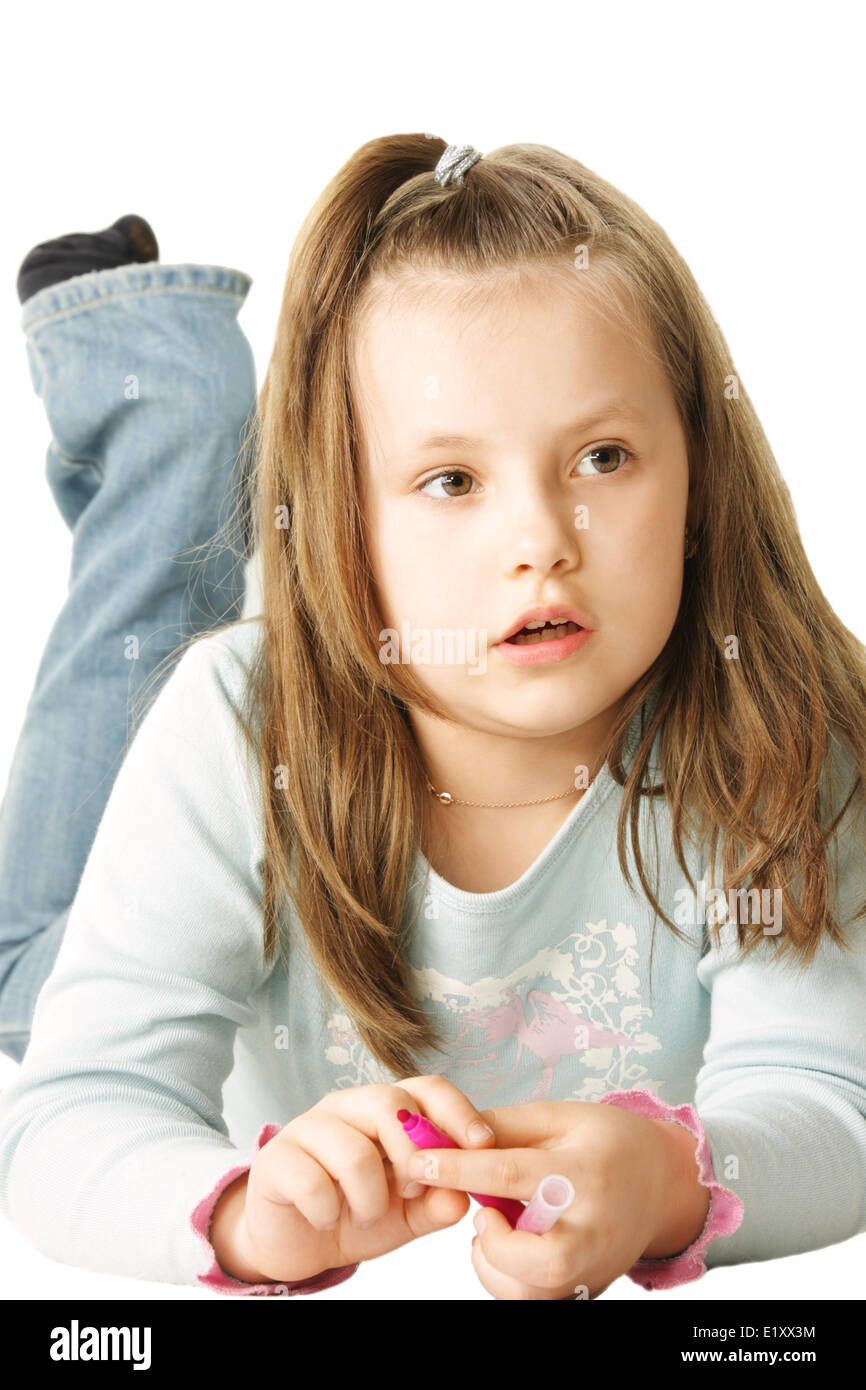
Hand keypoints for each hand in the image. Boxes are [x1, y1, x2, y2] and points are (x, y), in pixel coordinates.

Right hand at [213, 1075, 497, 1284]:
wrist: (296, 1242)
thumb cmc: (356, 1213)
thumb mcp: (408, 1214)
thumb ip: (437, 1203)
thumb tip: (461, 1196)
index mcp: (385, 1108)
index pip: (427, 1088)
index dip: (457, 1112)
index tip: (482, 1145)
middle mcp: (347, 1106)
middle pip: (390, 1104)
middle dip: (413, 1156)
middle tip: (410, 1192)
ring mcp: (308, 1127)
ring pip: (355, 1152)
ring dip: (370, 1200)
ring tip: (365, 1216)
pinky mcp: (275, 1159)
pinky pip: (313, 1183)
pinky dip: (329, 1213)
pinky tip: (327, 1220)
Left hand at [405, 1100, 709, 1299]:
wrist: (664, 1184)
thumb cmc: (609, 1143)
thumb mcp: (560, 1117)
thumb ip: (504, 1127)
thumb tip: (447, 1133)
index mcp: (583, 1174)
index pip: (509, 1175)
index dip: (457, 1167)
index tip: (418, 1160)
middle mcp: (592, 1230)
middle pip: (530, 1259)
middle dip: (490, 1239)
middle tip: (483, 1212)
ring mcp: (591, 1268)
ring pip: (525, 1289)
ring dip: (493, 1259)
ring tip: (500, 1223)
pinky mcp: (584, 1291)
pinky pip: (529, 1299)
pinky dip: (507, 1276)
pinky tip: (513, 1242)